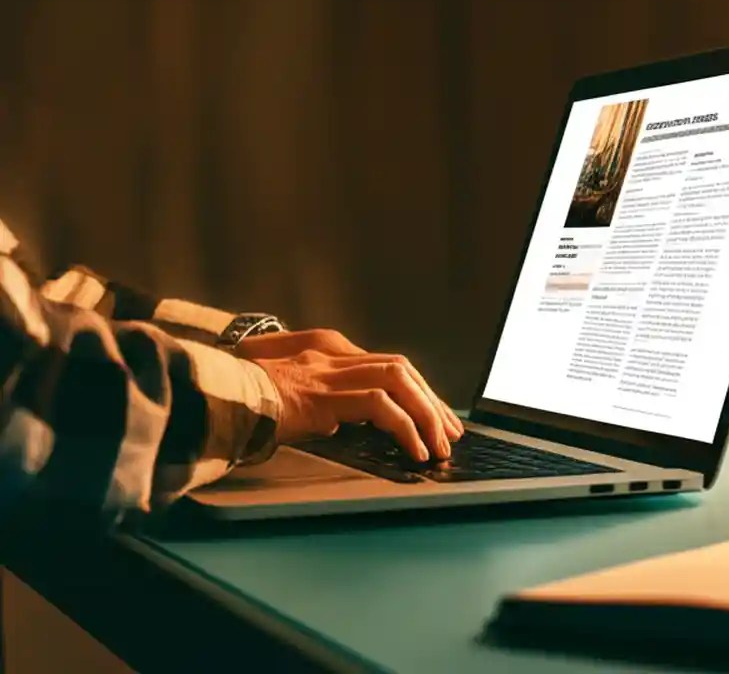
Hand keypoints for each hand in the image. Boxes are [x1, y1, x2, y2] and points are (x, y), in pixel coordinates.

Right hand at [240, 330, 463, 461]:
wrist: (207, 397)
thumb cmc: (238, 400)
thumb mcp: (286, 395)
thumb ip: (316, 402)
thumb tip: (338, 424)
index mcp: (324, 350)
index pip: (387, 364)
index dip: (417, 390)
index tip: (436, 417)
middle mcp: (331, 353)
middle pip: (401, 368)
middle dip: (432, 402)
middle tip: (450, 433)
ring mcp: (327, 371)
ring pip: (399, 380)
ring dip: (425, 414)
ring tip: (438, 447)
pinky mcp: (322, 395)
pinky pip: (381, 407)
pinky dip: (404, 428)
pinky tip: (414, 450)